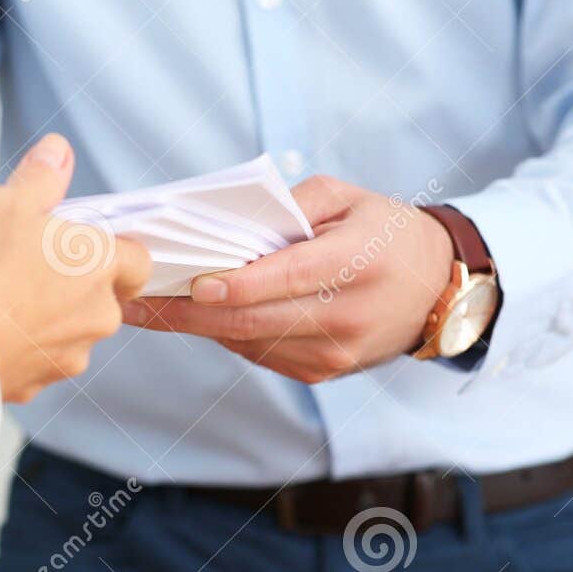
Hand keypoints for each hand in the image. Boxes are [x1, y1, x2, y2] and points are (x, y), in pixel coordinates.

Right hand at [0, 134, 150, 402]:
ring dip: (40, 319)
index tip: (80, 249)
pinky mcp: (37, 386)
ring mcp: (69, 356)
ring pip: (65, 332)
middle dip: (68, 287)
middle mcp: (97, 317)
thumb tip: (59, 150)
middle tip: (24, 270)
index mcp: (99, 267)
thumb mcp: (6, 204)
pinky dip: (15, 347)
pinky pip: (33, 360)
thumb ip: (39, 178)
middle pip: (98, 298)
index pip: (137, 260)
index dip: (114, 252)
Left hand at [122, 175, 453, 382]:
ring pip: (247, 341)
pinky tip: (194, 316)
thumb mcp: (349, 198)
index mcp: (357, 263)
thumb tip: (234, 223)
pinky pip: (258, 353)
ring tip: (147, 307)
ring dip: (195, 327)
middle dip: (186, 313)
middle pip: (252, 321)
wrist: (438, 289)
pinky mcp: (320, 373)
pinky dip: (224, 334)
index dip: (235, 286)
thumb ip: (294, 203)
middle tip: (134, 301)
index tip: (190, 283)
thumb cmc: (385, 233)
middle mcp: (346, 316)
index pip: (286, 278)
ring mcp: (332, 352)